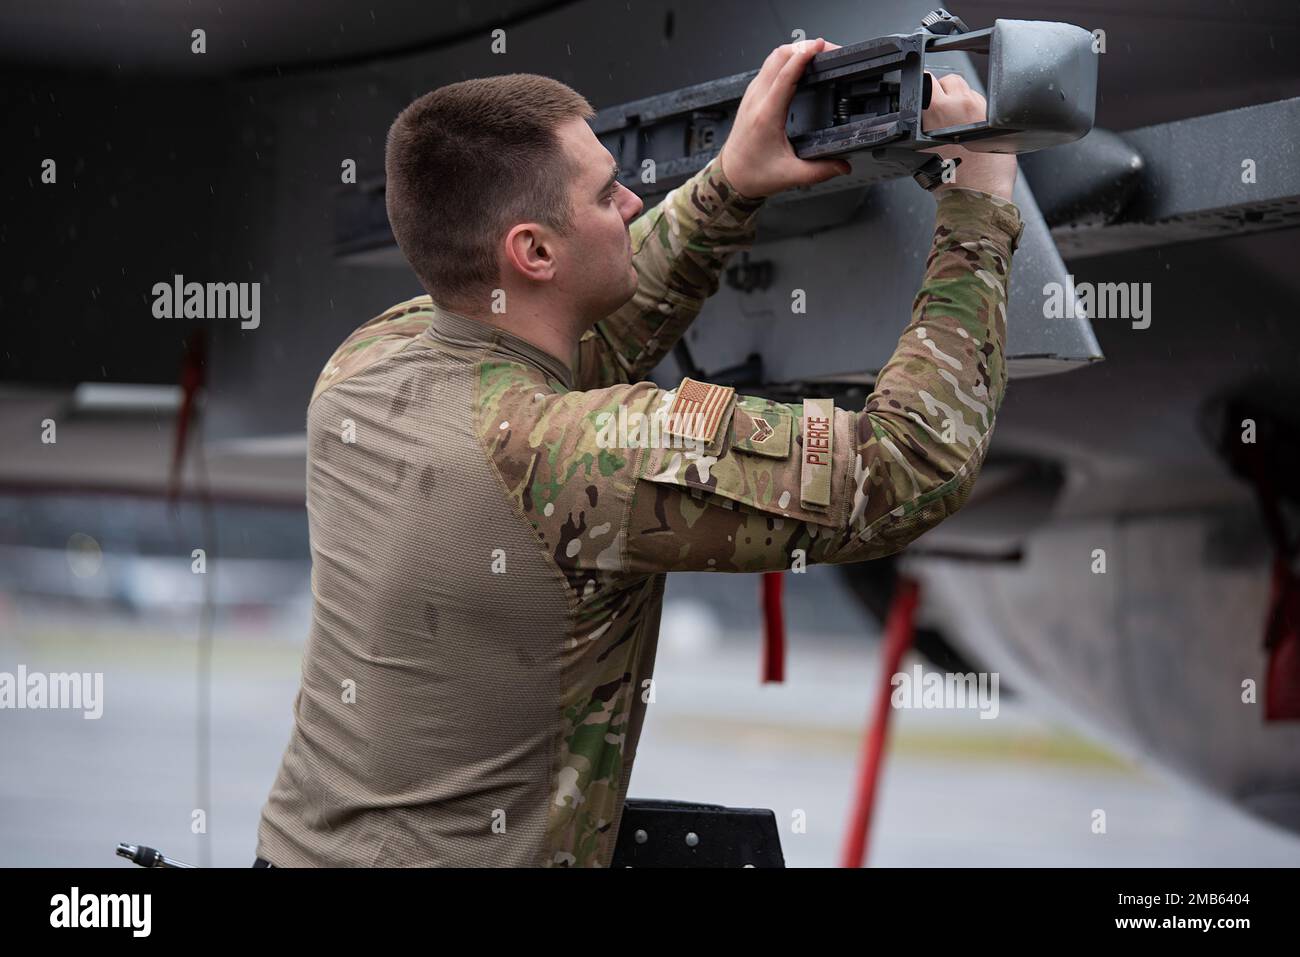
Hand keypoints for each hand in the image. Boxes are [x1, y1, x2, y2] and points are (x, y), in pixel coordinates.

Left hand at [717, 38, 852, 198]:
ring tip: (816, 53)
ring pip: (772, 58)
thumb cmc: (752, 174)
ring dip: (794, 50)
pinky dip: (785, 59)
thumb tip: (843, 164)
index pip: (785, 75)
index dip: (803, 56)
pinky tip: (798, 65)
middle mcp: (756, 100)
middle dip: (803, 47)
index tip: (819, 46)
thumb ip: (820, 171)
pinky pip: (768, 67)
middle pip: (778, 57)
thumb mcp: (791, 175)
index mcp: (766, 116)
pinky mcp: (752, 96)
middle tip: (825, 50)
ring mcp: (752, 95)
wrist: (730, 178)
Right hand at [920, 72, 1017, 200]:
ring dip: (961, 102)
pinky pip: (983, 106)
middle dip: (944, 92)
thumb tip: (925, 114)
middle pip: (950, 80)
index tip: (924, 93)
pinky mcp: (997, 118)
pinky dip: (976, 114)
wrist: (978, 195)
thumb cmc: (952, 181)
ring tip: (958, 127)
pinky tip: (972, 133)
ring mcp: (982, 109)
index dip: (925, 86)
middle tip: (941, 113)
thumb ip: (923, 127)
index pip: (928, 79)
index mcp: (939, 111)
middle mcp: (962, 105)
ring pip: (968, 91)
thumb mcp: (923, 153)